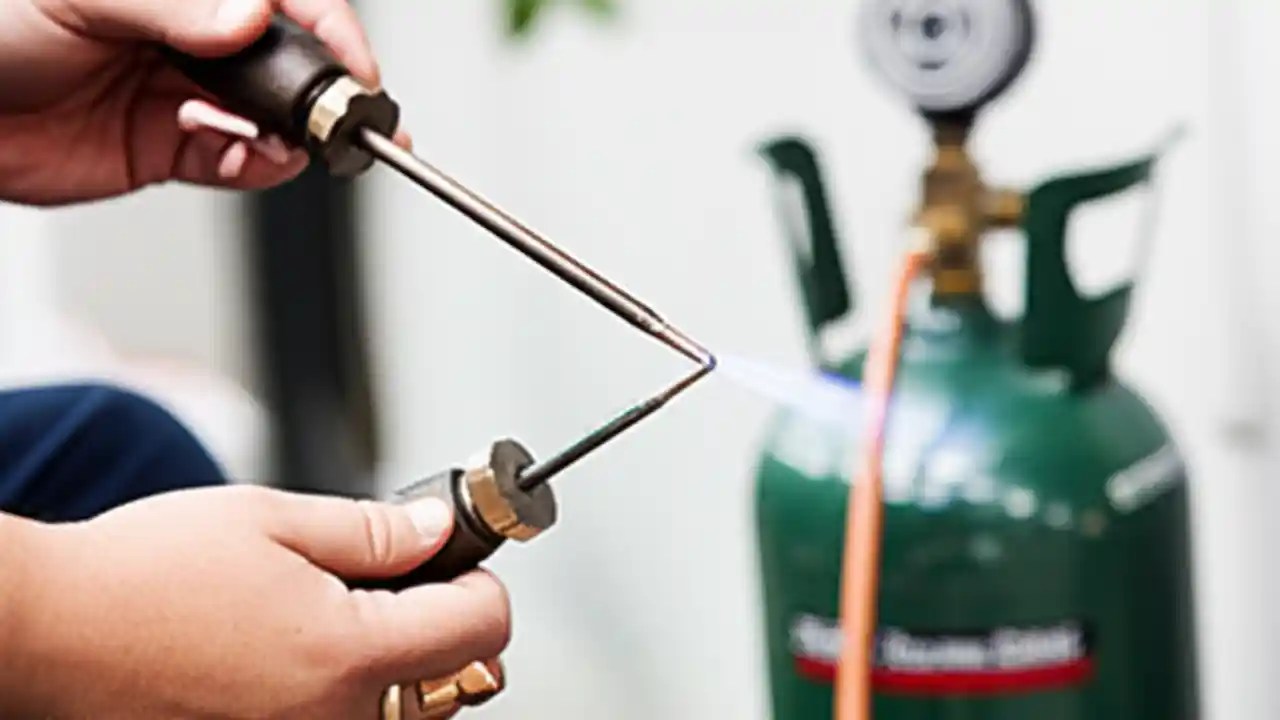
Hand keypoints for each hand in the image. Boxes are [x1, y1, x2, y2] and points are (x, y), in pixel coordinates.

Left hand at [0, 0, 398, 204]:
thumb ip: (172, 5)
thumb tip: (250, 16)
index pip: (283, 0)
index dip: (331, 31)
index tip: (354, 66)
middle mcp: (193, 36)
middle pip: (287, 64)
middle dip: (325, 94)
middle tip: (342, 119)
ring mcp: (184, 93)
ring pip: (268, 119)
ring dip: (289, 137)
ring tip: (286, 143)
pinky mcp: (169, 149)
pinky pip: (232, 164)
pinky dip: (251, 168)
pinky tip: (246, 159)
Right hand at [0, 485, 509, 718]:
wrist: (47, 637)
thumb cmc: (141, 577)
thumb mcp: (271, 519)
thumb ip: (374, 531)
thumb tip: (440, 532)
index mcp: (348, 654)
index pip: (482, 627)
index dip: (480, 579)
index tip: (458, 559)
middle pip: (457, 680)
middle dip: (445, 623)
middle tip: (400, 582)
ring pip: (408, 713)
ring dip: (401, 664)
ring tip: (337, 616)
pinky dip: (350, 695)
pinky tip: (300, 655)